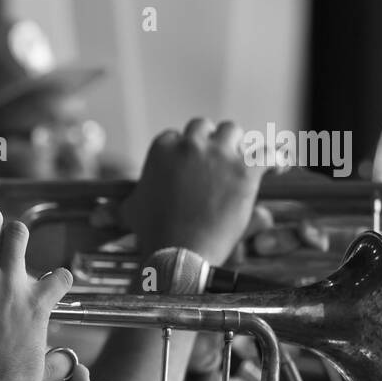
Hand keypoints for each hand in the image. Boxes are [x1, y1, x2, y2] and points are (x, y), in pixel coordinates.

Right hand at [120, 118, 276, 265]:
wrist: (179, 252)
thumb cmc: (153, 233)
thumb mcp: (131, 213)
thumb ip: (122, 205)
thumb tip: (101, 214)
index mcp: (163, 148)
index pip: (177, 136)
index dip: (185, 152)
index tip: (191, 166)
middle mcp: (190, 144)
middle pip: (205, 128)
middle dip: (210, 142)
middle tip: (216, 162)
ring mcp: (218, 155)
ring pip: (233, 132)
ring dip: (236, 144)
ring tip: (240, 161)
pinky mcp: (244, 170)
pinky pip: (267, 152)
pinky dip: (275, 158)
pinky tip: (279, 167)